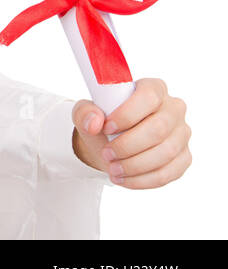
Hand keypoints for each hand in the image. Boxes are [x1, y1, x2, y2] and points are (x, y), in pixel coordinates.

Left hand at [72, 78, 190, 188]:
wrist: (110, 144)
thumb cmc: (103, 123)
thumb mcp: (86, 113)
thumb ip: (85, 112)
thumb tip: (93, 123)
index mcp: (153, 89)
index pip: (149, 97)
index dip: (127, 114)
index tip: (106, 128)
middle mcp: (173, 109)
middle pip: (158, 128)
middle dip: (128, 145)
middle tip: (106, 154)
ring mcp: (182, 134)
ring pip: (165, 153)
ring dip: (134, 165)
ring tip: (112, 169)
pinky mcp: (184, 157)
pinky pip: (169, 173)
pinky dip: (143, 180)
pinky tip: (124, 179)